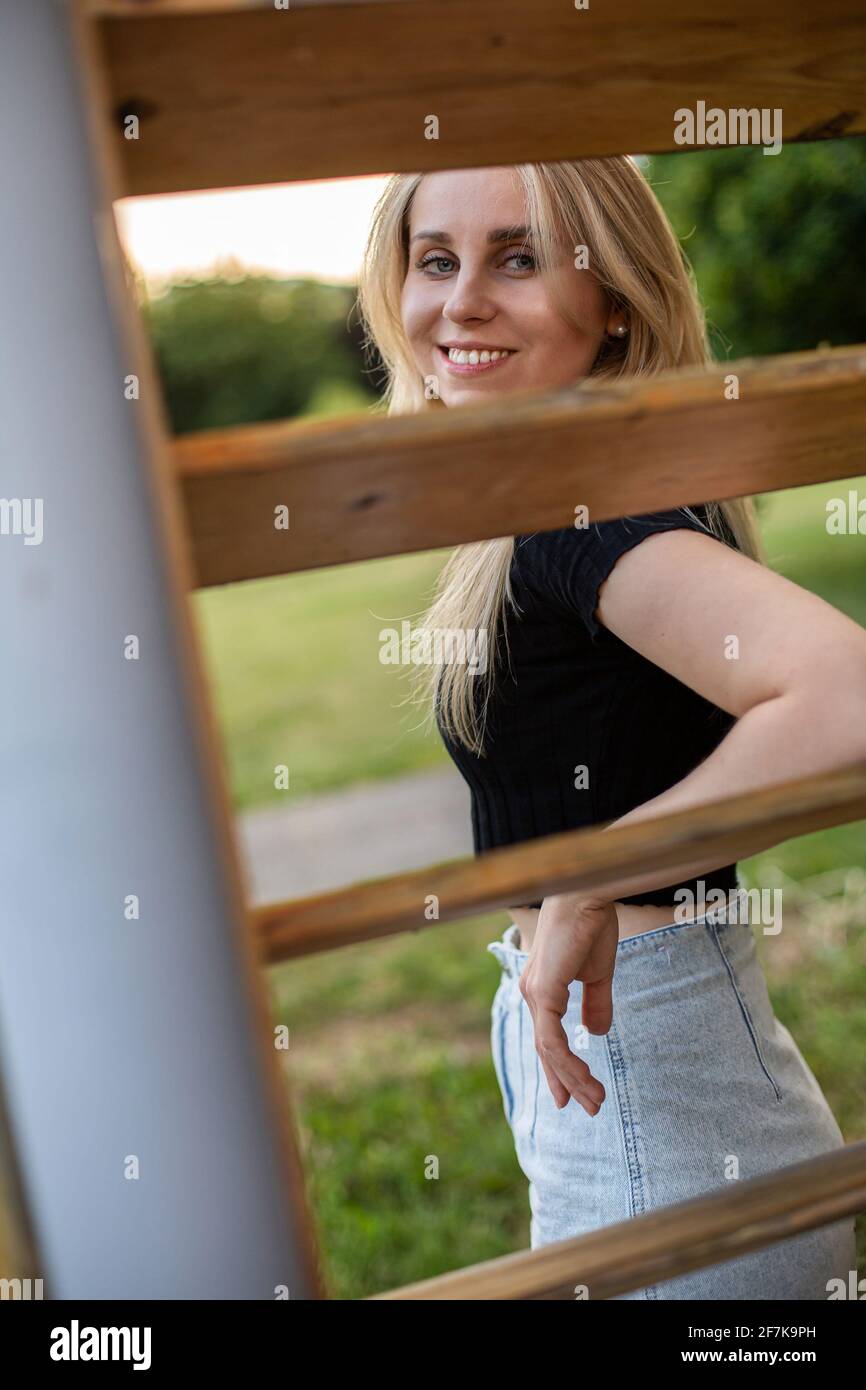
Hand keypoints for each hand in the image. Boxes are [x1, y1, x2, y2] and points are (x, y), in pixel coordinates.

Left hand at [518, 896, 618, 1115]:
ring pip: (548, 1050)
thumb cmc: (591, 924)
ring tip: (595, 1100)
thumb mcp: (597, 974)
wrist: (588, 894)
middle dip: (567, 1081)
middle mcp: (532, 992)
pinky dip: (566, 1063)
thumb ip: (595, 1004)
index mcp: (543, 987)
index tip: (572, 1095)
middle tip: (590, 1106)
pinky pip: (551, 1039)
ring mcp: (534, 993)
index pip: (547, 1037)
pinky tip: (583, 1078)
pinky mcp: (542, 991)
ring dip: (571, 1078)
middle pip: (546, 1049)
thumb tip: (595, 1033)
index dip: (559, 1068)